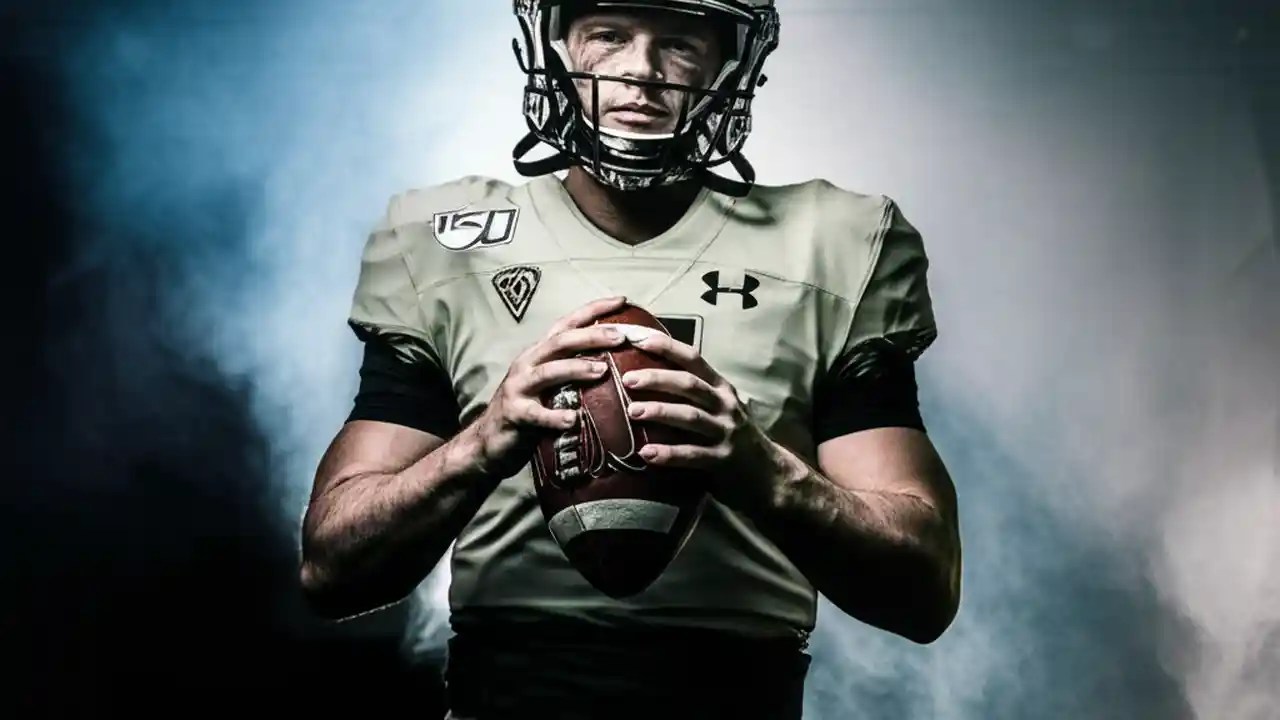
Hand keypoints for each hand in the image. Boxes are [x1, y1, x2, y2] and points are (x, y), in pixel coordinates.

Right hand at [468, 296, 629, 478]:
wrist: (490, 440)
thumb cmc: (530, 410)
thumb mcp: (552, 385)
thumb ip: (575, 372)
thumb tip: (619, 364)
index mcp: (540, 353)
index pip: (568, 323)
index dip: (593, 310)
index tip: (622, 300)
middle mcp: (528, 363)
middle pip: (560, 342)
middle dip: (591, 336)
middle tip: (620, 337)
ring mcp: (518, 387)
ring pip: (548, 372)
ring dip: (576, 369)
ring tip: (602, 371)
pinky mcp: (514, 413)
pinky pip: (536, 414)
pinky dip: (555, 416)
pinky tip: (573, 419)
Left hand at [620, 329, 775, 507]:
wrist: (768, 474)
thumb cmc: (732, 436)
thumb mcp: (719, 407)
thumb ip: (693, 392)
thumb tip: (647, 374)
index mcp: (721, 388)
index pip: (693, 359)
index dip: (667, 347)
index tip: (638, 339)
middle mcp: (725, 406)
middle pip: (690, 385)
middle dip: (658, 379)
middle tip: (627, 379)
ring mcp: (726, 433)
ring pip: (690, 417)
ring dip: (660, 412)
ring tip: (632, 412)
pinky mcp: (723, 460)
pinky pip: (693, 455)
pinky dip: (669, 453)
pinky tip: (647, 453)